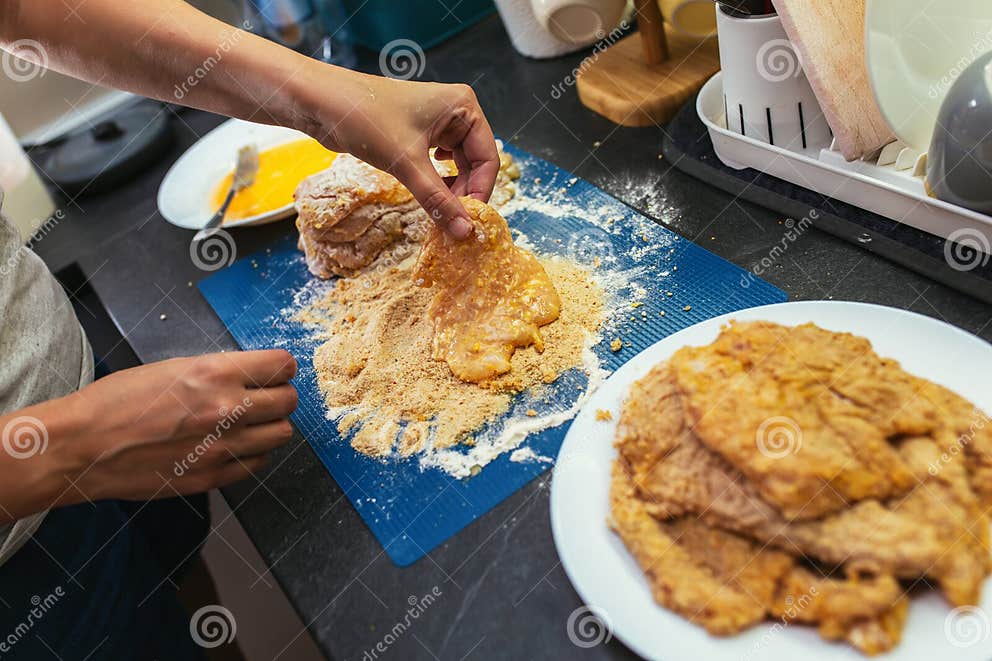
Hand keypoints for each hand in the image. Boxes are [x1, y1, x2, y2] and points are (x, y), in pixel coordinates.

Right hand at [0, 350, 297, 520]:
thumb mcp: (172, 368)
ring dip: (271, 426)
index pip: (281, 366)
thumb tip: (250, 375)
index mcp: (214, 374)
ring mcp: (222, 447)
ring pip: (281, 435)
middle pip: (288, 402)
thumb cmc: (117, 401)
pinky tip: (234, 447)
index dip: (282, 367)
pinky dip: (253, 454)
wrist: (81, 446)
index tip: (278, 371)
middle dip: (281, 396)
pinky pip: (257, 464)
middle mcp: (226, 410)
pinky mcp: (212, 477)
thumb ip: (217, 372)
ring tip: (251, 424)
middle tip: (267, 397)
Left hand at [301, 70, 499, 238]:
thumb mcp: (406, 163)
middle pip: (475, 163)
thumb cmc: (365, 119)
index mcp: (464, 106)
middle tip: (451, 223)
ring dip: (450, 191)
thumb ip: (438, 199)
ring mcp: (437, 122)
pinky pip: (438, 164)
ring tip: (440, 213)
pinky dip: (437, 183)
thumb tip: (464, 232)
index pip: (488, 158)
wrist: (320, 102)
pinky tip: (430, 192)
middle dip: (464, 194)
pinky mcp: (418, 133)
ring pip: (457, 166)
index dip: (480, 192)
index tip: (467, 223)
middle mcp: (456, 111)